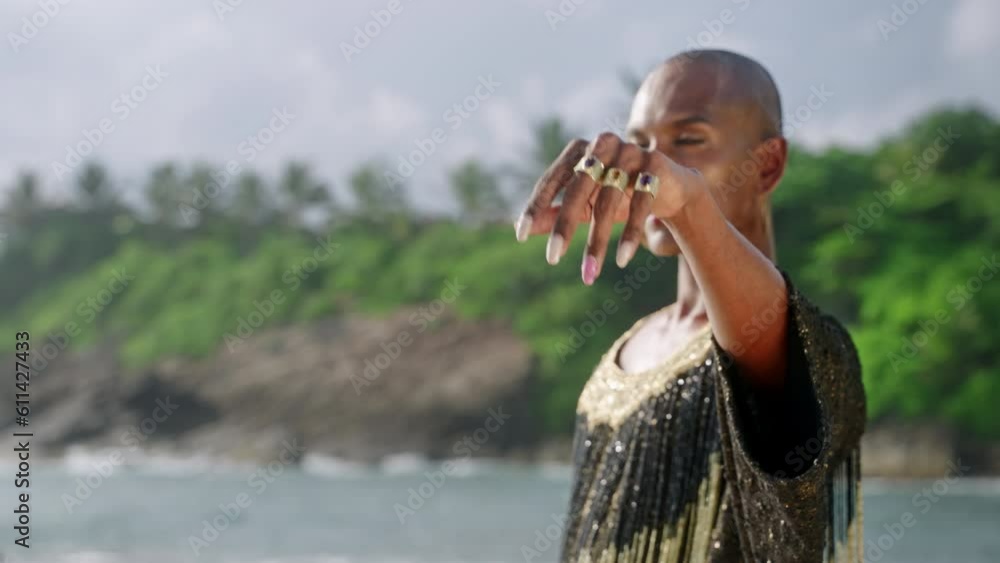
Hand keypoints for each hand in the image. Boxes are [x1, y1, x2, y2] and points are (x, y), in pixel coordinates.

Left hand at [513, 132, 705, 283]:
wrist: (670, 186)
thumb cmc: (619, 194)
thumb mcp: (586, 205)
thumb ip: (555, 212)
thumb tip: (523, 230)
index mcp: (580, 150)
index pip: (552, 180)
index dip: (536, 207)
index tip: (521, 236)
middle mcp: (603, 144)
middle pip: (578, 189)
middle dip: (564, 227)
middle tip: (552, 259)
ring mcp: (631, 151)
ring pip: (609, 201)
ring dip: (597, 241)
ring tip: (589, 273)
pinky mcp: (655, 164)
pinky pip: (641, 203)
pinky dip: (630, 234)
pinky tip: (621, 260)